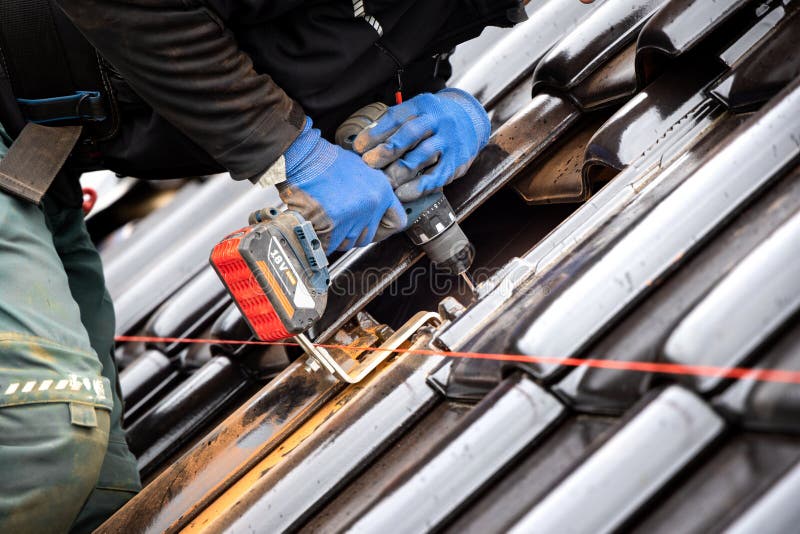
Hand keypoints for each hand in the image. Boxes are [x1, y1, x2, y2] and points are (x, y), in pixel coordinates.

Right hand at [280, 117, 406, 253]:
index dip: (384, 228)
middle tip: (339, 223)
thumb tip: (369, 206)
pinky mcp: (334, 226)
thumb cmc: (322, 159)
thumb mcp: (357, 168)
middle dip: (353, 234)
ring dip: (336, 238)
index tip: (374, 228)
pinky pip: (331, 244)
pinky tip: (315, 224)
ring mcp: (354, 217)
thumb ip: (369, 190)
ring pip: (348, 242)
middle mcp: (372, 205)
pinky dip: (322, 240)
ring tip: (324, 219)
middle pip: (368, 237)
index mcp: (381, 190)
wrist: (301, 157)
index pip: (397, 222)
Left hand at [353, 88, 489, 201]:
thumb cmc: (434, 120)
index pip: (396, 117)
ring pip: (422, 156)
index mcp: (423, 105)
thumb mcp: (416, 112)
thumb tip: (360, 143)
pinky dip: (418, 187)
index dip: (375, 133)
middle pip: (410, 135)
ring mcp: (449, 141)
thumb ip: (392, 125)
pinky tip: (402, 193)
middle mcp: (438, 121)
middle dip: (386, 151)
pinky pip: (436, 176)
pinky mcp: (457, 162)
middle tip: (368, 164)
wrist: (472, 121)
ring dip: (399, 171)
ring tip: (382, 182)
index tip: (358, 147)